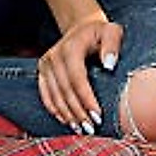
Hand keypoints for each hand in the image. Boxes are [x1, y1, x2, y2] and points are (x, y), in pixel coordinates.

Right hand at [36, 14, 123, 133]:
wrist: (81, 26)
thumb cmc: (100, 32)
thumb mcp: (112, 31)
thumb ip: (112, 45)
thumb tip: (109, 65)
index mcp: (71, 48)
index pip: (77, 79)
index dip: (86, 99)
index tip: (98, 116)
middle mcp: (54, 56)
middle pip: (65, 91)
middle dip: (78, 112)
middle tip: (91, 128)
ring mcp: (46, 64)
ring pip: (54, 96)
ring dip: (67, 115)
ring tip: (80, 129)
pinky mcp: (42, 71)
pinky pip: (46, 95)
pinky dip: (55, 110)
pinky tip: (66, 121)